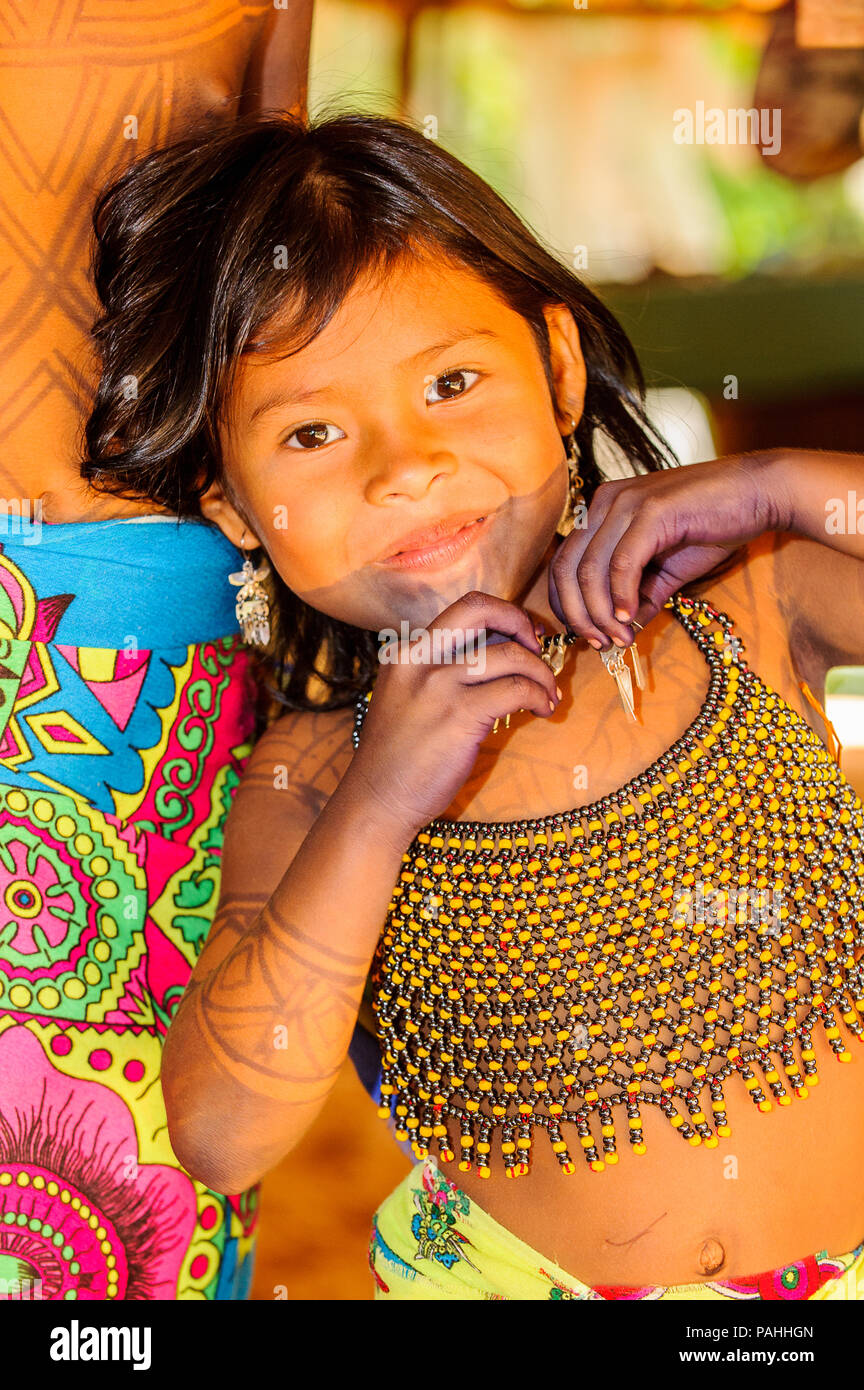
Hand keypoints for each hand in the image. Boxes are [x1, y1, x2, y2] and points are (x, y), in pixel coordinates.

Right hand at [344, 590, 560, 838]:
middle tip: (538, 649)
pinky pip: (517, 689)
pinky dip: (539, 696)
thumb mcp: (409, 698)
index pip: (464, 610)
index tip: (523, 639)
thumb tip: (503, 653)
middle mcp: (418, 657)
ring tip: (548, 694)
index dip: (503, 617)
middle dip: (521, 621)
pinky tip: (541, 710)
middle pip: (480, 608)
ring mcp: (438, 685)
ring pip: (510, 654)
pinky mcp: (459, 715)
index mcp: (406, 651)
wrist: (376, 800)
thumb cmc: (399, 757)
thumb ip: (444, 671)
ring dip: (541, 672)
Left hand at [549, 453, 788, 647]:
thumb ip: (641, 599)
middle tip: (599, 643)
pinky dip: (621, 596)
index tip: (590, 637)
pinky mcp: (651, 510)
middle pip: (566, 569)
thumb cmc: (714, 527)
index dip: (568, 608)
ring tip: (619, 638)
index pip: (564, 565)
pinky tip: (630, 618)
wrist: (759, 493)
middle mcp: (605, 502)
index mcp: (602, 511)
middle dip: (577, 615)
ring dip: (600, 613)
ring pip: (589, 569)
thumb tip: (619, 635)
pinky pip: (622, 562)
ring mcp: (626, 502)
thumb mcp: (668, 572)